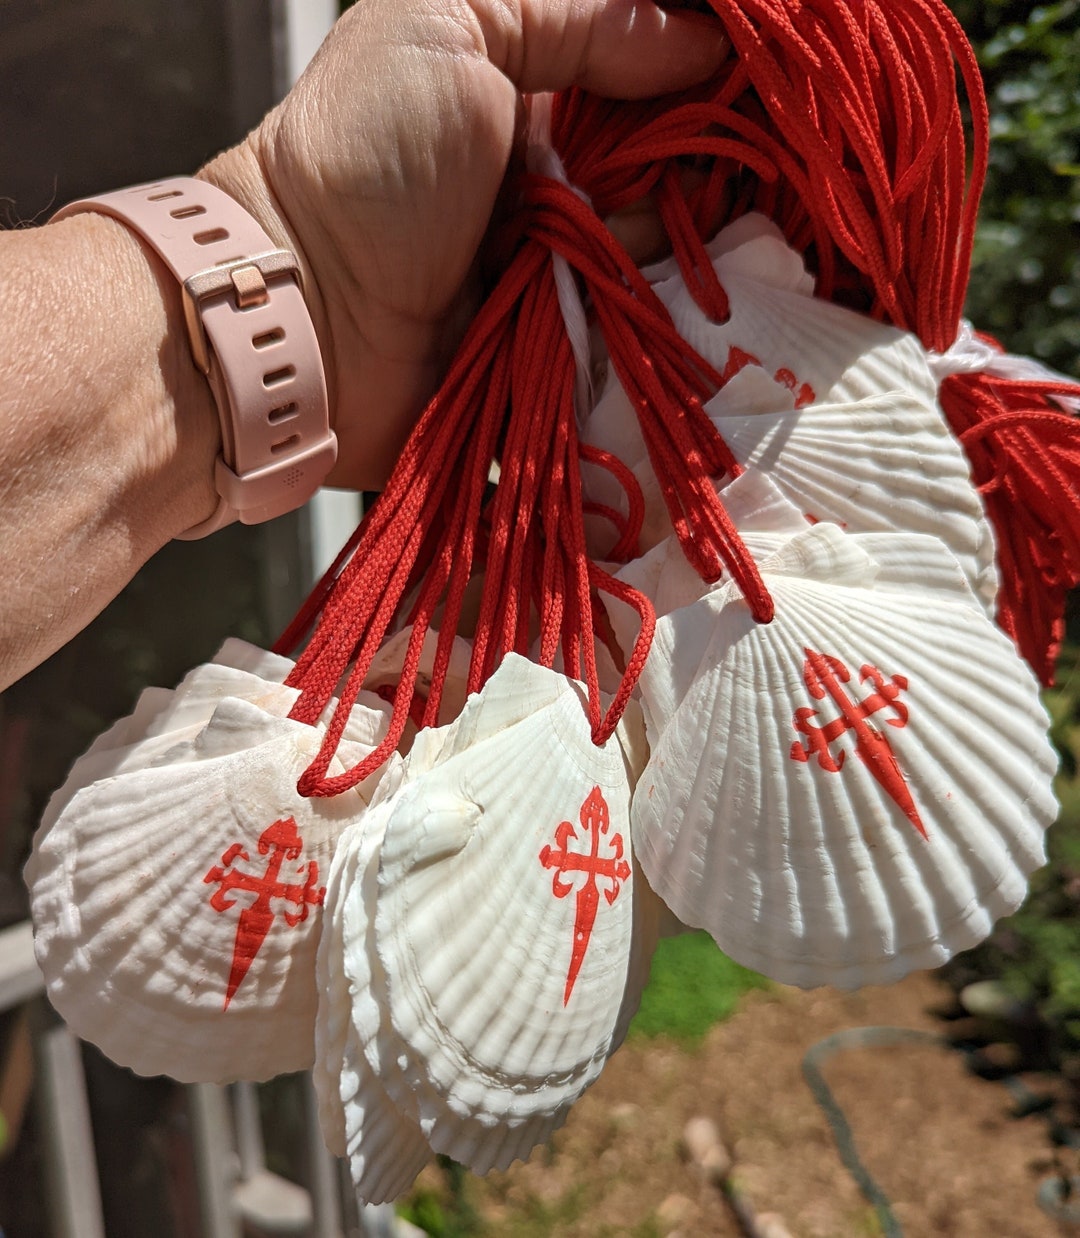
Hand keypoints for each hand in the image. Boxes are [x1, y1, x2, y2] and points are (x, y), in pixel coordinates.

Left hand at [203, 0, 727, 488]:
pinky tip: (703, 317)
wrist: (304, 317)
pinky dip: (669, 334)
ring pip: (667, 267)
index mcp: (534, 106)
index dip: (706, 87)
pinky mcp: (560, 361)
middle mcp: (557, 193)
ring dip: (692, 258)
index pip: (652, 89)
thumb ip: (579, 15)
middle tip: (735, 178)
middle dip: (708, 177)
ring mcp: (561, 282)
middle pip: (673, 182)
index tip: (762, 90)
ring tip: (709, 251)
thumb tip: (702, 39)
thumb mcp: (451, 23)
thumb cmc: (361, 157)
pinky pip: (638, 345)